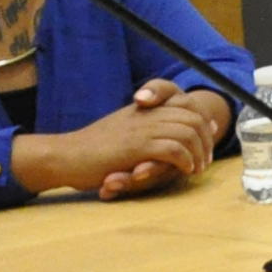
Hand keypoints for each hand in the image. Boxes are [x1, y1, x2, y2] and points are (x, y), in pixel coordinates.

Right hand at [14, 81, 224, 198]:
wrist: (63, 155)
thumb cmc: (92, 150)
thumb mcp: (123, 133)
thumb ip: (149, 129)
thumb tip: (179, 133)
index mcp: (143, 109)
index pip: (184, 102)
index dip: (201, 117)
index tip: (207, 135)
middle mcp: (145, 115)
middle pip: (193, 116)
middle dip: (205, 139)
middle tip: (206, 159)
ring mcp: (141, 129)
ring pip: (188, 132)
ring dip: (198, 152)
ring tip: (197, 167)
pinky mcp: (135, 147)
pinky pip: (173, 148)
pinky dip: (185, 160)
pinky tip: (185, 169)